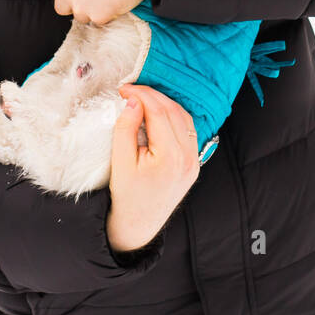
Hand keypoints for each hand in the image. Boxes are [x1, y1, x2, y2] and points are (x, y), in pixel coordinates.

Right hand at [105, 84, 199, 253]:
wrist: (139, 224)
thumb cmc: (127, 195)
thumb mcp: (120, 161)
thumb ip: (126, 128)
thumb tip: (133, 101)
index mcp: (171, 157)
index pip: (159, 112)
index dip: (141, 95)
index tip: (123, 89)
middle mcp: (188, 157)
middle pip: (173, 111)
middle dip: (151, 95)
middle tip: (130, 90)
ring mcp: (194, 161)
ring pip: (184, 117)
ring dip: (164, 103)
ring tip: (142, 98)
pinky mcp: (194, 163)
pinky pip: (188, 130)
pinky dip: (174, 115)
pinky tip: (158, 112)